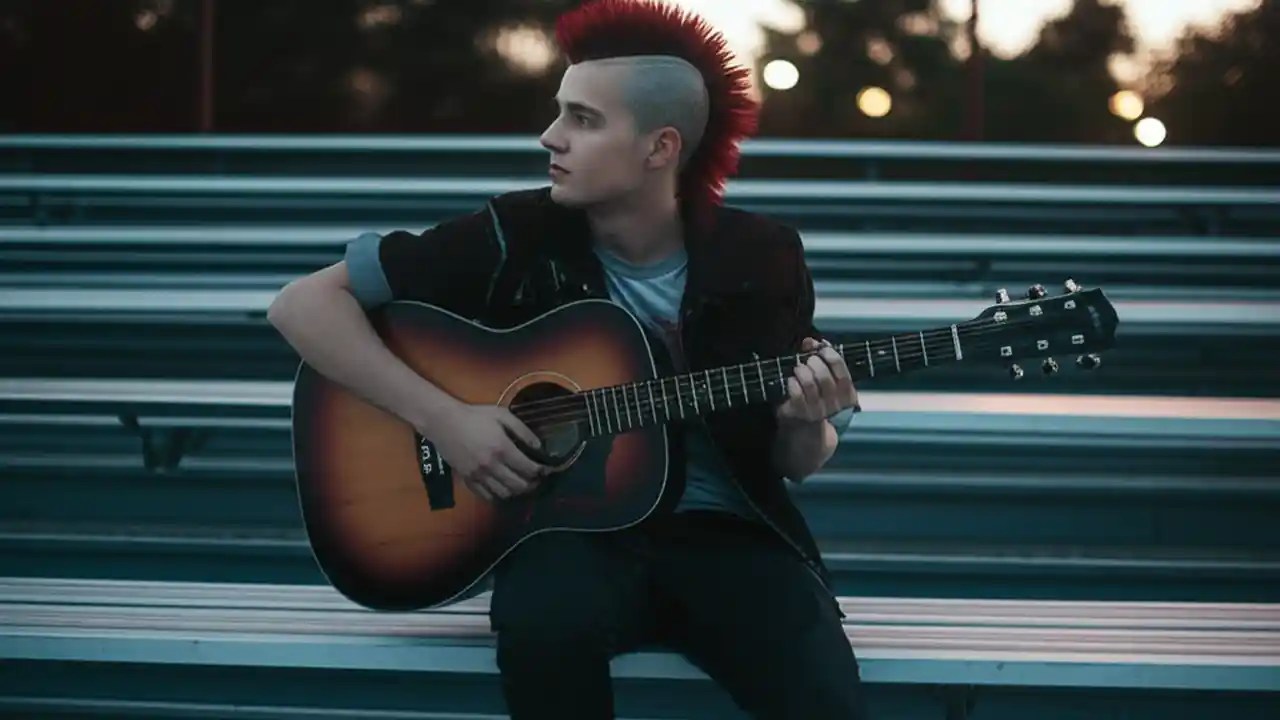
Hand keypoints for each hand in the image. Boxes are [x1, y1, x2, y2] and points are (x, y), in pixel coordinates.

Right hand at [426, 403, 551, 501]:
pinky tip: (502, 489)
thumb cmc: (475, 416)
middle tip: (536, 479)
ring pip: (504, 493)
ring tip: (521, 484)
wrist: (444, 422)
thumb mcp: (502, 415)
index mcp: (502, 448)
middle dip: (532, 484)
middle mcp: (492, 465)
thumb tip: (539, 446)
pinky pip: (486, 495)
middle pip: (518, 485)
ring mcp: (479, 475)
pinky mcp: (468, 479)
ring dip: (516, 491)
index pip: (528, 468)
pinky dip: (497, 495)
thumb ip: (522, 430)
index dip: (540, 471)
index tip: (545, 469)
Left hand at [775, 337, 858, 426]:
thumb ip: (821, 358)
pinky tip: (791, 381)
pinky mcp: (799, 414)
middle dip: (813, 363)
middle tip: (807, 361)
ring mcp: (817, 412)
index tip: (821, 350)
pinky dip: (792, 383)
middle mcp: (835, 405)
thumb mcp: (826, 381)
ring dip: (801, 371)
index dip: (831, 357)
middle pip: (824, 377)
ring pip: (809, 384)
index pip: (843, 373)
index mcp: (847, 396)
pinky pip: (796, 394)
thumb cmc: (819, 400)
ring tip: (798, 369)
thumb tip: (810, 341)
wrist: (806, 432)